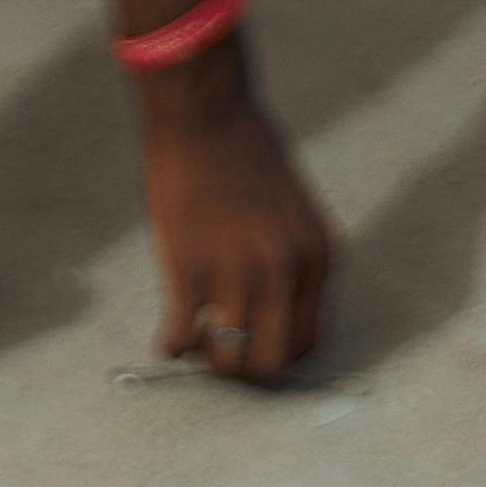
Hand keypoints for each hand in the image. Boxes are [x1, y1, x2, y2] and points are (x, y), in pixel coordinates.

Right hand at [138, 60, 334, 380]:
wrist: (206, 117)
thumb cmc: (244, 156)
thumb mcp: (292, 213)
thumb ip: (291, 264)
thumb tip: (268, 319)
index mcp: (319, 255)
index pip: (308, 341)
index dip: (276, 354)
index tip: (252, 343)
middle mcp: (285, 270)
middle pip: (272, 363)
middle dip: (244, 369)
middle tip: (221, 350)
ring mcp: (238, 274)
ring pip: (229, 361)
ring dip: (207, 360)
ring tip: (194, 337)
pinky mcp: (191, 272)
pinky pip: (178, 338)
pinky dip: (170, 346)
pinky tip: (166, 333)